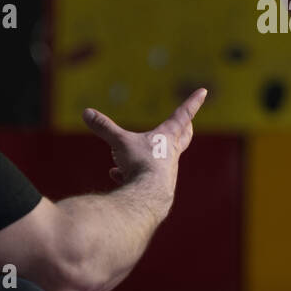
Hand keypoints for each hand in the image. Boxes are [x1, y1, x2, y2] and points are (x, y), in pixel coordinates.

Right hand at [81, 88, 206, 198]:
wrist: (148, 198)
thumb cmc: (140, 165)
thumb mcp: (120, 142)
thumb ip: (104, 128)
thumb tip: (85, 112)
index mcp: (168, 137)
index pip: (183, 114)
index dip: (193, 102)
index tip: (204, 91)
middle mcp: (171, 154)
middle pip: (182, 137)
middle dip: (185, 129)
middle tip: (188, 124)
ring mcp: (166, 172)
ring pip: (159, 159)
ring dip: (147, 155)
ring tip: (126, 155)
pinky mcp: (157, 188)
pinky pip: (144, 177)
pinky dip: (131, 174)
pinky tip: (116, 174)